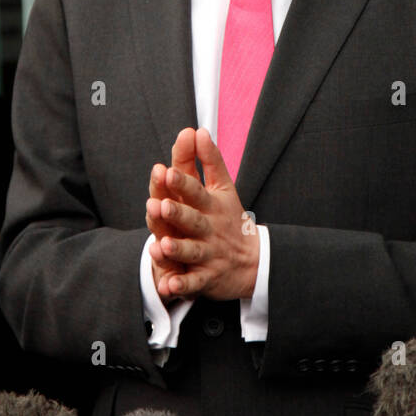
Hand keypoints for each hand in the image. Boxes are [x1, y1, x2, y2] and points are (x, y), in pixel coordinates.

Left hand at [146, 128, 258, 301]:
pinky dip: (183, 285)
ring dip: (177, 249)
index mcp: (211, 206)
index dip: (182, 182)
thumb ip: (208, 160)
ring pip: (192, 252)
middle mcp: (209, 230)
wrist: (254, 262)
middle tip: (161, 204)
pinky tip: (169, 285)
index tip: (167, 171)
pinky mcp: (207, 278)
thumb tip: (197, 130)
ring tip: (161, 244)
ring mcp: (209, 254)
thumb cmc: (230, 218)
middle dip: (177, 214)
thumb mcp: (223, 188)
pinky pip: (194, 283)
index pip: (196, 191)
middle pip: (192, 221)